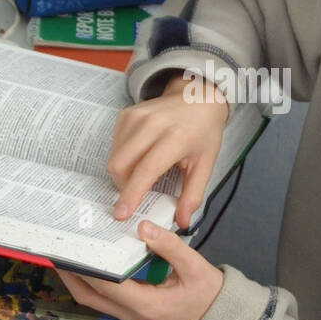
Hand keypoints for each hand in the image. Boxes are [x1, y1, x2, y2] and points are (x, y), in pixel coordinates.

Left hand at [54, 221, 224, 319]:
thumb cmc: (208, 295)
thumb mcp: (194, 267)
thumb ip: (169, 246)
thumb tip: (143, 227)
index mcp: (144, 304)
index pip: (104, 283)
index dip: (83, 265)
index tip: (69, 247)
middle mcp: (131, 314)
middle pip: (88, 296)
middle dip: (69, 274)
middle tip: (57, 250)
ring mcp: (130, 317)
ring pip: (93, 300)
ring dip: (78, 279)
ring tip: (69, 254)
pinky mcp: (132, 313)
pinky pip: (104, 299)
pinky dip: (92, 282)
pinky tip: (92, 264)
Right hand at [109, 73, 229, 229]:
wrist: (198, 97)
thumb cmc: (203, 132)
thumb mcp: (206, 164)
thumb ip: (193, 194)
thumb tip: (182, 222)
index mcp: (175, 138)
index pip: (146, 170)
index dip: (131, 194)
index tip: (121, 214)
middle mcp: (152, 125)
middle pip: (120, 165)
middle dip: (123, 186)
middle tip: (138, 192)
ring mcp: (136, 117)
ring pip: (114, 157)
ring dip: (123, 173)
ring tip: (144, 173)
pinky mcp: (126, 114)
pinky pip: (114, 145)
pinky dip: (123, 158)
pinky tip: (140, 156)